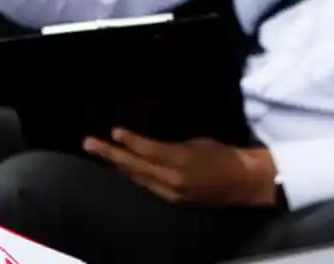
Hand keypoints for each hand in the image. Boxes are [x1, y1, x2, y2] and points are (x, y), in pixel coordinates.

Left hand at [83, 129, 277, 206]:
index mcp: (180, 161)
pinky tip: (124, 168)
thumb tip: (150, 147)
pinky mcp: (174, 201)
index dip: (129, 141)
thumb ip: (171, 147)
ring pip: (138, 179)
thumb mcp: (198, 142)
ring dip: (119, 166)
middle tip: (89, 143)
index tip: (114, 131)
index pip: (147, 151)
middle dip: (110, 155)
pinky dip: (134, 176)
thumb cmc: (224, 155)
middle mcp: (171, 180)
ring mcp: (171, 193)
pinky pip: (147, 187)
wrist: (243, 182)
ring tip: (101, 153)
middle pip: (135, 167)